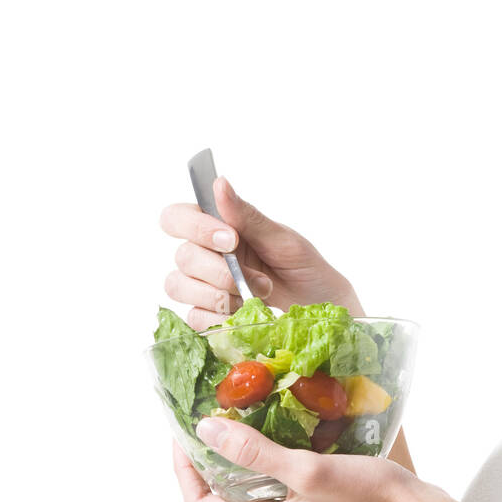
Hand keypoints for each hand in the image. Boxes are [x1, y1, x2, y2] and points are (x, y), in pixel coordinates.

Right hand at [160, 176, 363, 331]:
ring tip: (258, 297)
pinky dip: (219, 317)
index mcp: (219, 228)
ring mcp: (203, 287)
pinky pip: (194, 317)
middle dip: (221, 270)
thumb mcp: (283, 240)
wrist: (324, 310)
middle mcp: (206, 256)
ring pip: (179, 286)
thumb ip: (248, 217)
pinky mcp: (208, 317)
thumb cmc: (306, 269)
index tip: (231, 239)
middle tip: (261, 280)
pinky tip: (244, 315)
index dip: (195, 227)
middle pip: (183, 256)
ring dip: (220, 294)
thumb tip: (219, 183)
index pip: (177, 218)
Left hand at [171, 421, 424, 501]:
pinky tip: (298, 450)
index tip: (185, 435)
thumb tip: (205, 432)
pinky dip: (280, 476)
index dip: (183, 471)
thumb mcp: (308, 468)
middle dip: (215, 464)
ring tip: (256, 429)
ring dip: (249, 469)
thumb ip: (255, 451)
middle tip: (219, 423)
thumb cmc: (370, 496)